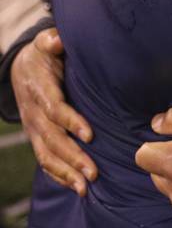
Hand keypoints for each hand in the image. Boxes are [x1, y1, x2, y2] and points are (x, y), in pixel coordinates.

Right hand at [11, 28, 96, 195]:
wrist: (21, 66)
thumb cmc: (44, 53)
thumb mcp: (45, 42)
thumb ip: (51, 41)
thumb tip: (57, 40)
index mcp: (40, 90)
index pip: (55, 109)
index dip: (71, 122)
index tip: (90, 134)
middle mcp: (34, 114)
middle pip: (53, 139)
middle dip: (73, 157)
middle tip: (94, 171)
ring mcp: (34, 129)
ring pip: (47, 155)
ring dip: (67, 172)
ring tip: (87, 186)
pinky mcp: (37, 137)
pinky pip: (45, 160)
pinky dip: (59, 175)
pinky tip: (76, 187)